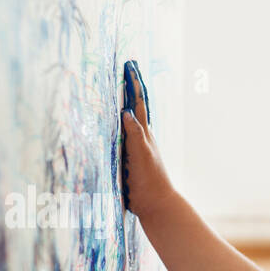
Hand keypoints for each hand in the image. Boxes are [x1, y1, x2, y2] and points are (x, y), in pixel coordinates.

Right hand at [120, 60, 175, 222]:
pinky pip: (121, 135)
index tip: (130, 65)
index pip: (138, 103)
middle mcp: (140, 137)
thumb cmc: (150, 180)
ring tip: (121, 87)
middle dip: (131, 87)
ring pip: (128, 120)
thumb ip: (135, 134)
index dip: (134, 84)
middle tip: (128, 68)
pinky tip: (114, 124)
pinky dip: (117, 124)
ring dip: (125, 102)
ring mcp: (135, 147)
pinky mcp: (128, 159)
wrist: (155, 204)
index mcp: (144, 133)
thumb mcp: (142, 155)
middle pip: (135, 106)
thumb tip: (126, 112)